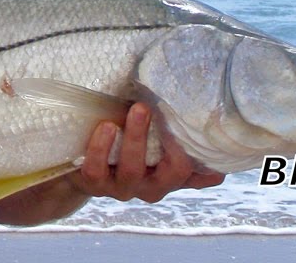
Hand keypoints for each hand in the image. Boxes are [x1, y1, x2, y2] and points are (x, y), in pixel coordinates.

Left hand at [69, 102, 224, 202]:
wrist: (84, 166)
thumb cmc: (126, 142)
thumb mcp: (154, 138)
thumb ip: (177, 132)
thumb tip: (210, 112)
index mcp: (171, 176)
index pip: (200, 172)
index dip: (205, 155)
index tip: (204, 124)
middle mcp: (152, 186)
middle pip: (172, 173)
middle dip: (171, 141)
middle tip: (166, 108)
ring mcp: (124, 187)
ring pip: (133, 170)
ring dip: (136, 138)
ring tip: (136, 109)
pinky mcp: (95, 184)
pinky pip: (98, 171)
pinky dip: (101, 148)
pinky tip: (105, 126)